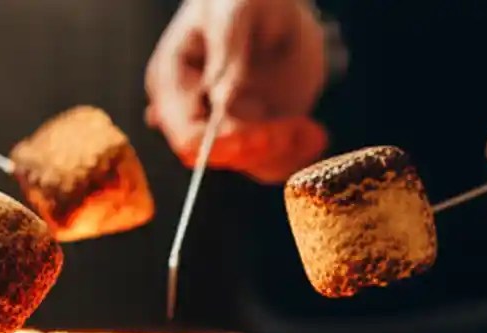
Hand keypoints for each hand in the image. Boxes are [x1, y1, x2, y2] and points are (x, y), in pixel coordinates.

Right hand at [146, 0, 328, 182]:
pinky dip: (297, 154)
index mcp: (173, 82)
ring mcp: (225, 128)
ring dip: (284, 150)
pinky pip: (273, 163)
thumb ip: (227, 54)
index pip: (187, 136)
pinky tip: (313, 133)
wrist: (277, 6)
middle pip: (219, 156)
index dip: (223, 143)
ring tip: (310, 129)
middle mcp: (194, 113)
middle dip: (259, 145)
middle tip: (294, 128)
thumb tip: (218, 99)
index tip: (262, 131)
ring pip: (249, 163)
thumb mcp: (235, 11)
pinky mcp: (255, 136)